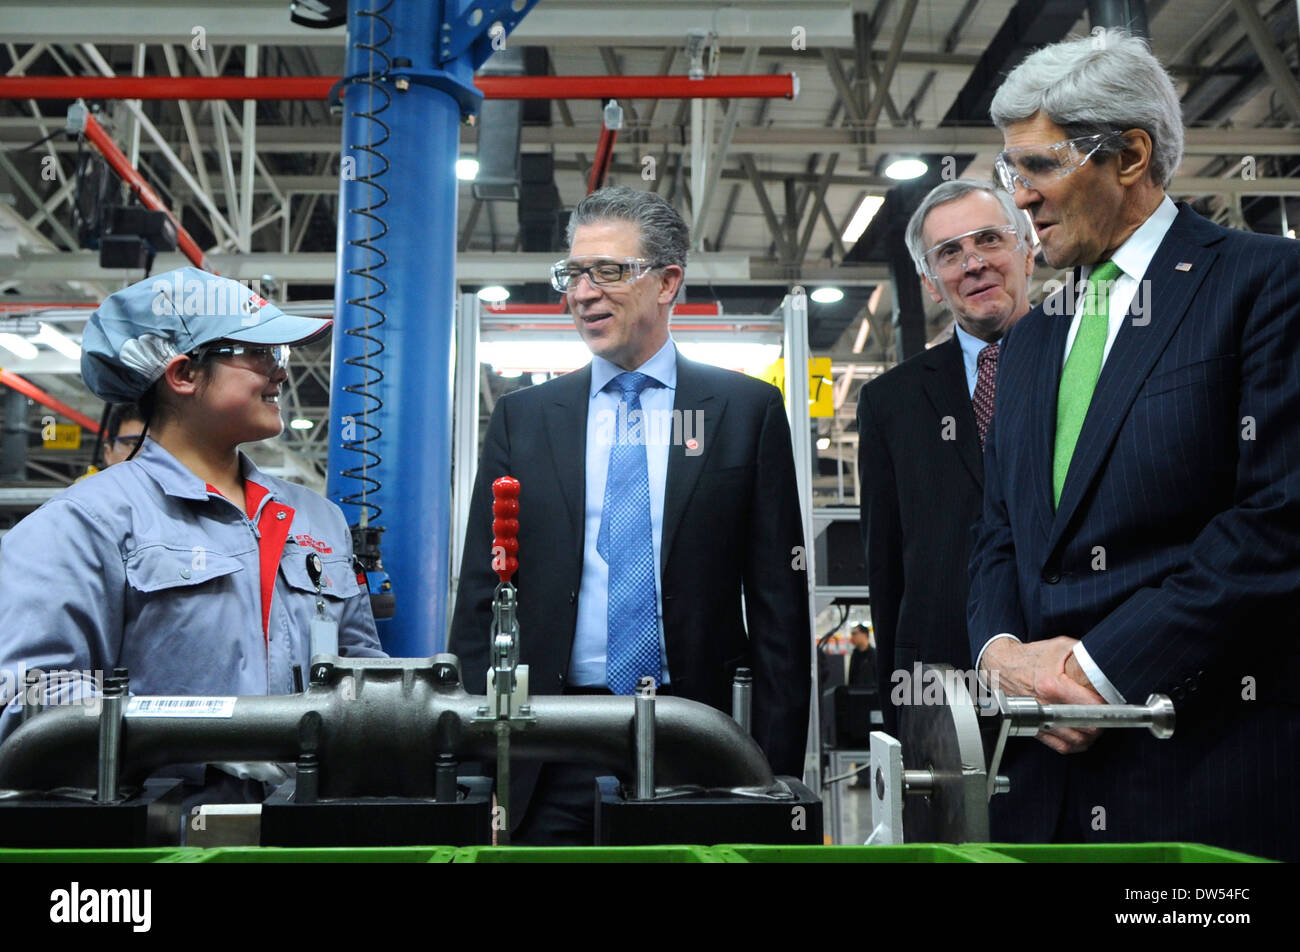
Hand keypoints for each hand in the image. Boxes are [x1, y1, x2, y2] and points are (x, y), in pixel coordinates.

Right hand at [980, 636, 1107, 754]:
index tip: (1115, 703)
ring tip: (1097, 725)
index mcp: (1052, 684)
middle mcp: (1045, 705)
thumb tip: (1106, 660)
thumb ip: (1083, 654)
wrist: (1000, 666)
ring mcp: (1040, 719)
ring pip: (1075, 740)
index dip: (1108, 707)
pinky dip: (1075, 745)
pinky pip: (1060, 746)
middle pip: (1085, 726)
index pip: (1090, 706)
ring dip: (1091, 736)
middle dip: (1102, 722)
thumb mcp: (1058, 647)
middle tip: (1109, 714)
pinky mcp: (1035, 727)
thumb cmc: (1029, 657)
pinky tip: (1082, 736)